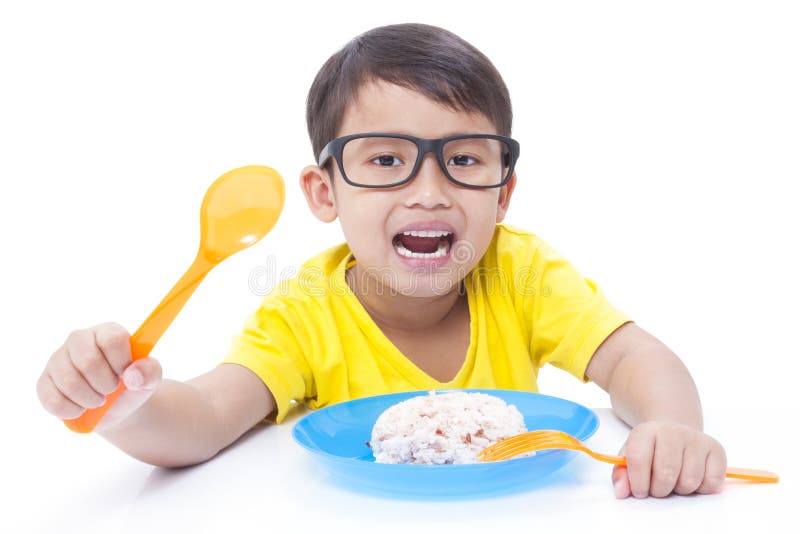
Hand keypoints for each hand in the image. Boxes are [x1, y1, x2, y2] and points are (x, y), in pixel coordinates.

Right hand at [36, 323, 162, 430]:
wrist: (116, 406)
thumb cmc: (134, 385)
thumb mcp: (151, 378)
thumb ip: (150, 371)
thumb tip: (132, 375)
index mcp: (107, 332)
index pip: (112, 339)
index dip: (121, 362)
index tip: (125, 374)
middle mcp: (79, 340)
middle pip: (88, 360)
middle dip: (105, 384)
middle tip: (112, 390)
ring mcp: (58, 359)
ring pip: (69, 382)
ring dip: (90, 399)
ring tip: (99, 400)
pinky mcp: (44, 381)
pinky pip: (53, 399)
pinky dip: (72, 410)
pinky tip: (81, 408)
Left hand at [612, 421, 726, 497]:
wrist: (674, 432)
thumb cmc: (651, 449)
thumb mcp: (630, 456)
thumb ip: (622, 474)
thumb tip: (621, 492)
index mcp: (647, 431)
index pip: (639, 459)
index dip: (638, 482)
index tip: (640, 490)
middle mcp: (673, 432)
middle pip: (666, 475)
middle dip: (659, 490)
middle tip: (658, 487)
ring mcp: (697, 440)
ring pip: (689, 482)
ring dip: (680, 489)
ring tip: (675, 479)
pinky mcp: (717, 450)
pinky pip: (712, 482)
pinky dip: (701, 488)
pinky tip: (693, 477)